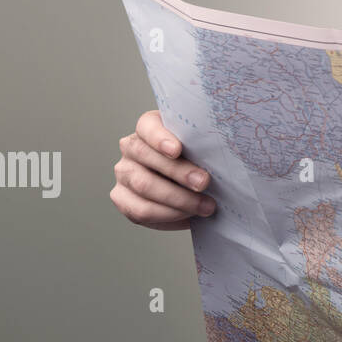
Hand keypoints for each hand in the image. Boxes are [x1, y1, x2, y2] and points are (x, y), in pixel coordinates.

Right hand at [111, 109, 215, 229]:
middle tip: (204, 182)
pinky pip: (140, 210)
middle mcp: (131, 148)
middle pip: (147, 158)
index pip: (148, 126)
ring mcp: (124, 173)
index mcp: (148, 127)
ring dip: (178, 199)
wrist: (191, 182)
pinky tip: (189, 215)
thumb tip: (220, 157)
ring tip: (205, 205)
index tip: (177, 150)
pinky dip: (168, 215)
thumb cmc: (198, 157)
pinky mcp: (122, 198)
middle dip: (179, 172)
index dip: (160, 138)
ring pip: (144, 186)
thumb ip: (204, 145)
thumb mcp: (202, 146)